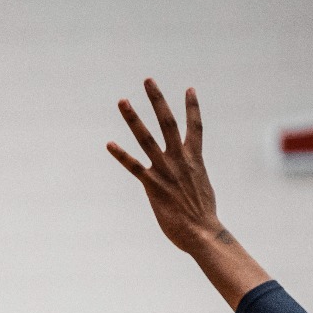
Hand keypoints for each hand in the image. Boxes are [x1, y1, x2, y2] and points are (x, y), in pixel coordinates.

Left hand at [108, 79, 221, 254]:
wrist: (203, 232)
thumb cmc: (203, 216)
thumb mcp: (201, 188)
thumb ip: (192, 176)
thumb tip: (188, 179)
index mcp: (195, 158)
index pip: (195, 126)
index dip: (192, 107)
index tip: (189, 89)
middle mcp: (180, 159)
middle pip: (167, 121)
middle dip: (157, 100)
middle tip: (147, 80)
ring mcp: (165, 170)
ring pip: (147, 138)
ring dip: (133, 118)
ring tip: (123, 101)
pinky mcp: (152, 186)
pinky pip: (134, 166)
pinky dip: (121, 155)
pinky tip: (109, 144)